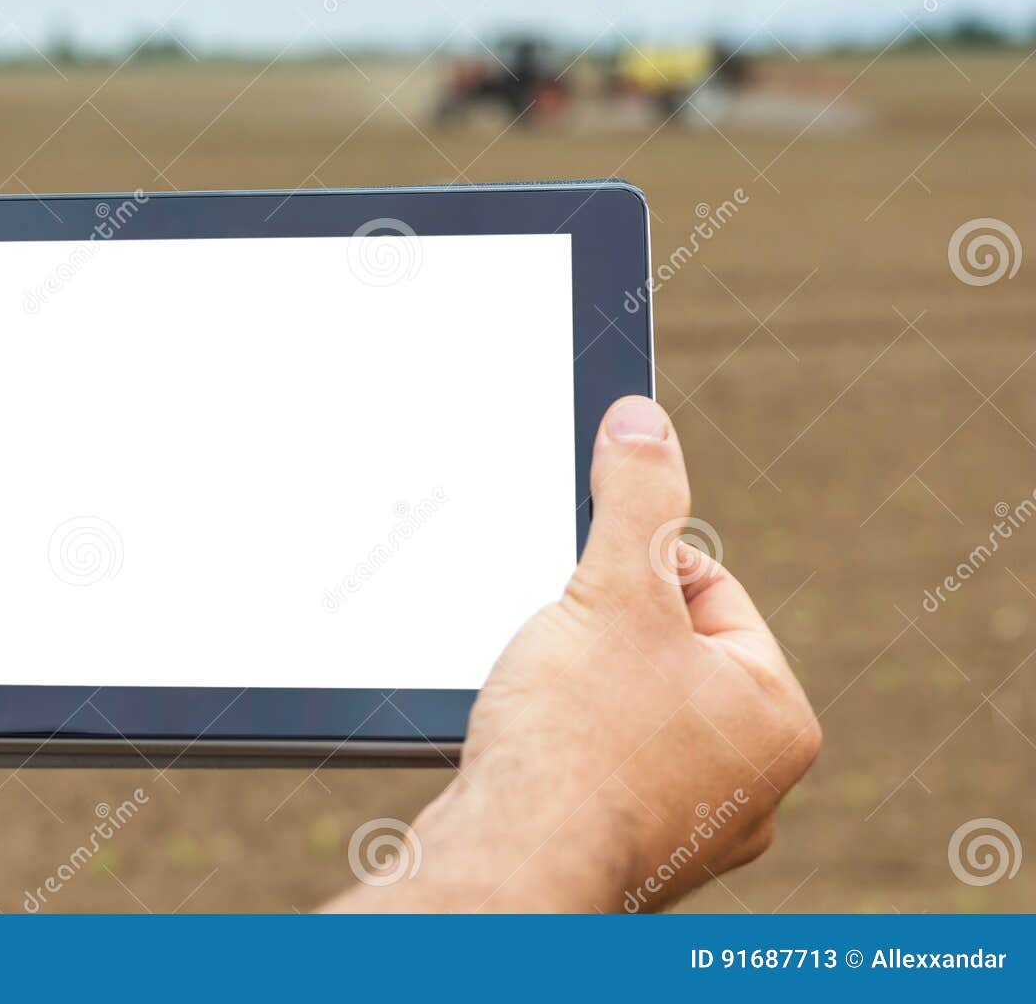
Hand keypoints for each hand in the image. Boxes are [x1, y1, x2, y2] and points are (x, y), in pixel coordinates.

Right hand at [328, 396, 821, 911]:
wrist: (508, 864)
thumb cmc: (573, 741)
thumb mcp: (614, 590)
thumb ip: (637, 498)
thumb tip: (644, 420)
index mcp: (775, 719)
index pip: (707, 591)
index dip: (634, 575)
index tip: (593, 600)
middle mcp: (747, 784)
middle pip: (661, 650)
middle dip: (600, 637)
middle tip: (563, 657)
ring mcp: (687, 826)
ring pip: (623, 708)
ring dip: (576, 689)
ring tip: (546, 708)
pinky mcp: (625, 849)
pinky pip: (593, 764)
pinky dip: (559, 746)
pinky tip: (533, 753)